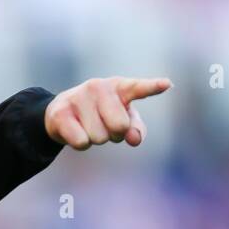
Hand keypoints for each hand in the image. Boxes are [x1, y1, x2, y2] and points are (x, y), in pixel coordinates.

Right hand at [44, 76, 171, 149]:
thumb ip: (135, 129)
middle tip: (105, 126)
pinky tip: (75, 131)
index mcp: (119, 87)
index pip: (137, 88)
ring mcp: (79, 97)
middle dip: (114, 134)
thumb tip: (135, 140)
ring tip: (88, 126)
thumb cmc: (100, 115)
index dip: (152, 87)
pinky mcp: (61, 112)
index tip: (167, 84)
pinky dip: (81, 144)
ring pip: (99, 137)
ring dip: (96, 139)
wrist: (61, 112)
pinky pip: (82, 142)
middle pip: (119, 127)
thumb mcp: (122, 119)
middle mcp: (99, 87)